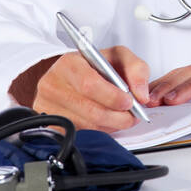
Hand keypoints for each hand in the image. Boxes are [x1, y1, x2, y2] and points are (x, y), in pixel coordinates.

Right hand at [16, 46, 150, 132]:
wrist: (66, 73)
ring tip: (122, 117)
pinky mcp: (50, 124)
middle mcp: (53, 85)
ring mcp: (48, 107)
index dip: (112, 97)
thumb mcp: (117, 56)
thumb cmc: (92, 65)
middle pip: (90, 110)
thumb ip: (136, 69)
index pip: (89, 84)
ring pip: (87, 126)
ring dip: (111, 125)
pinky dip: (99, 130)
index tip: (129, 102)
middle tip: (132, 116)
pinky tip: (106, 121)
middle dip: (118, 117)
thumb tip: (142, 95)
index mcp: (69, 64)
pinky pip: (80, 134)